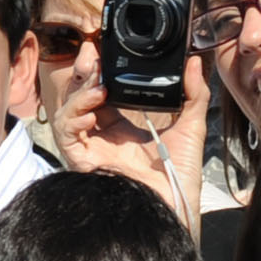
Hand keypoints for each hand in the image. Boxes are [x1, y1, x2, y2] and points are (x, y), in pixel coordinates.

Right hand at [53, 45, 206, 232]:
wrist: (175, 208)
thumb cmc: (179, 177)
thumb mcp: (191, 127)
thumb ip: (193, 94)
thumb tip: (194, 63)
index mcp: (121, 128)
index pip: (99, 93)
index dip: (98, 72)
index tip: (104, 52)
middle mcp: (102, 137)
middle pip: (79, 98)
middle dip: (83, 75)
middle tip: (95, 58)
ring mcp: (91, 150)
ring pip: (67, 113)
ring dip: (79, 94)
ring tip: (99, 86)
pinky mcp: (83, 162)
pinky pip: (65, 135)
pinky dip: (73, 117)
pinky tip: (92, 109)